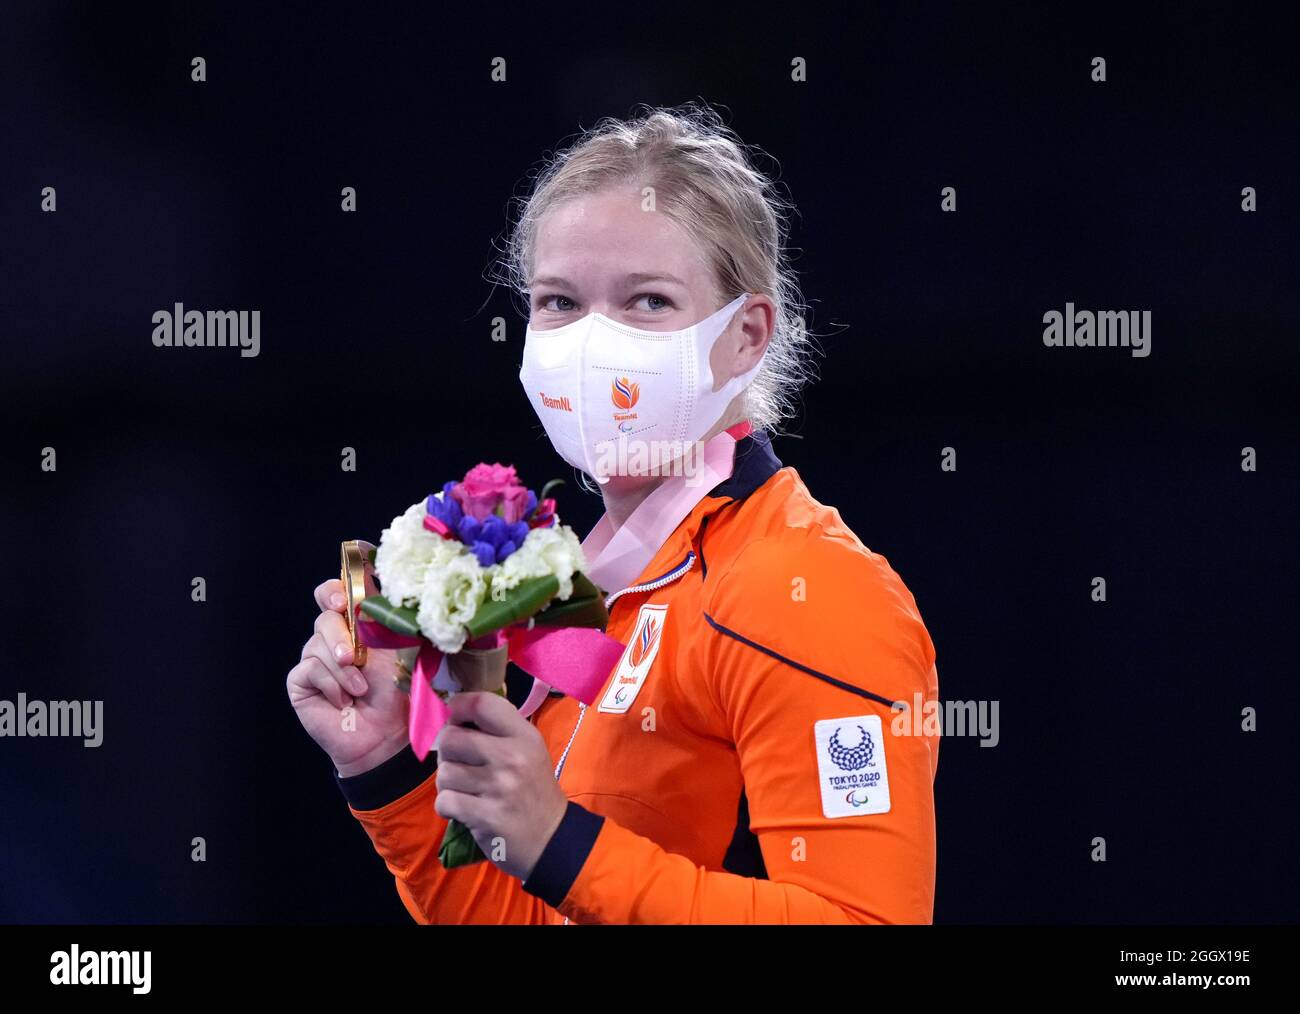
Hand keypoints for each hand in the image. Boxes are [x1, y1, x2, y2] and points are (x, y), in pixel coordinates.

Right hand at [287, 539, 411, 776]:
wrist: (386, 736)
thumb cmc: (398, 693)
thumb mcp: (404, 651)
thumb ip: (395, 621)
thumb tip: (394, 592)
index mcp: (359, 624)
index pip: (338, 591)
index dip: (337, 588)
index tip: (344, 598)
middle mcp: (335, 636)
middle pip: (325, 614)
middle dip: (340, 633)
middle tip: (354, 655)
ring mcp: (315, 657)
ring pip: (317, 644)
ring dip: (343, 669)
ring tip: (361, 689)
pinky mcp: (301, 681)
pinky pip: (308, 669)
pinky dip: (331, 685)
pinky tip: (344, 701)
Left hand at [432, 691, 568, 880]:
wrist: (550, 838)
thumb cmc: (533, 789)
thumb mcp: (528, 750)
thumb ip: (497, 730)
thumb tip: (453, 715)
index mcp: (524, 736)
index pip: (482, 704)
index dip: (458, 707)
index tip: (454, 718)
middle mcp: (512, 757)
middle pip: (450, 738)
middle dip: (447, 752)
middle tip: (459, 763)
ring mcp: (498, 787)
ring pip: (444, 772)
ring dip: (447, 783)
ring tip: (464, 789)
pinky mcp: (485, 816)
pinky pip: (444, 801)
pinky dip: (448, 807)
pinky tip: (464, 808)